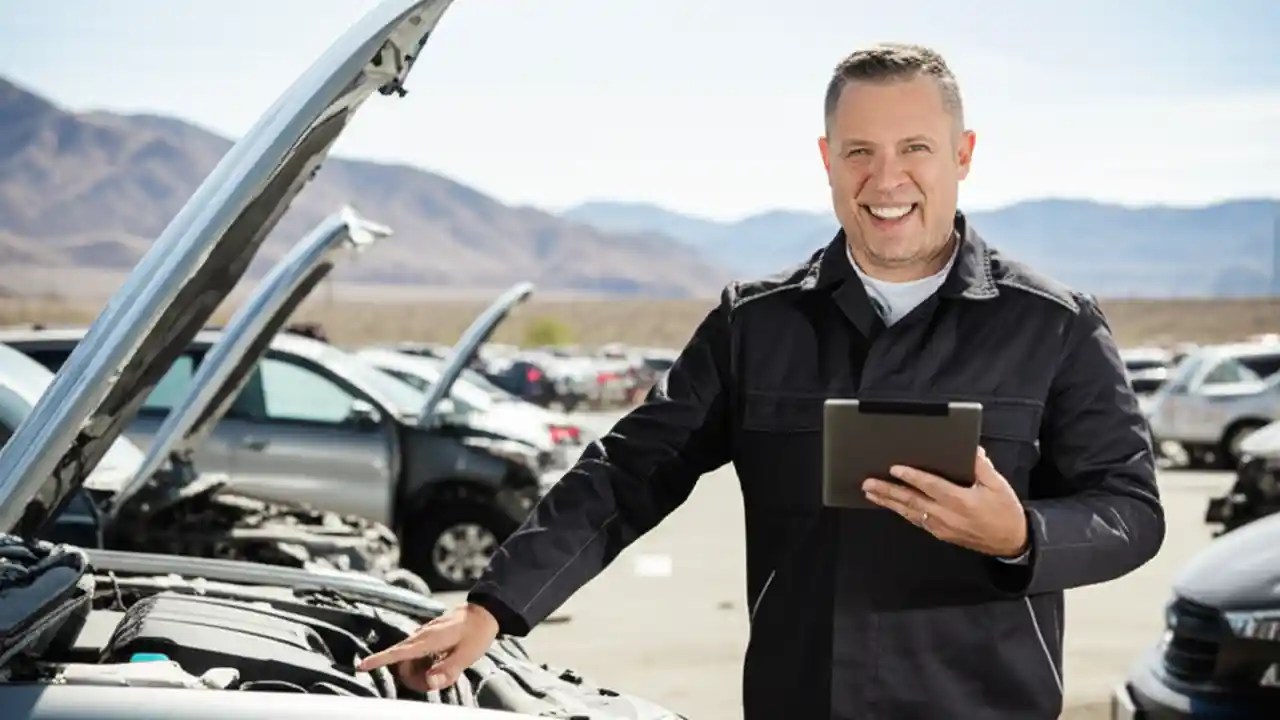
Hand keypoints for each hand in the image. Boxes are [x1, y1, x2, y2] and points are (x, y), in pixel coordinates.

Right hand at [356, 603, 498, 692]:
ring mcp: (424, 634)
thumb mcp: (467, 655)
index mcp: (429, 640)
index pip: (398, 652)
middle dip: (410, 677)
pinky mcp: (429, 635)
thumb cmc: (478, 633)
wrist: (486, 611)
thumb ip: (448, 670)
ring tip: (440, 674)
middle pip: (402, 661)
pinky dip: (423, 663)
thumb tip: (429, 683)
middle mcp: (422, 635)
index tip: (361, 666)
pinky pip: (417, 653)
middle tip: (433, 683)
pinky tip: (439, 664)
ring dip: (418, 672)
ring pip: (409, 659)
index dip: (379, 660)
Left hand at [861, 447, 1028, 557]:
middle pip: (911, 501)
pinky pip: (916, 521)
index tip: (894, 468)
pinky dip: (901, 512)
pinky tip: (890, 505)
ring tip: (870, 493)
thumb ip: (982, 466)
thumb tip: (971, 448)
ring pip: (909, 512)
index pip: (930, 486)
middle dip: (888, 491)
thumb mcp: (998, 485)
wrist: (1012, 542)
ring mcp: (941, 527)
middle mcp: (946, 515)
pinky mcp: (940, 533)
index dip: (911, 477)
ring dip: (888, 502)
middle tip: (868, 483)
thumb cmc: (1005, 511)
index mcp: (960, 500)